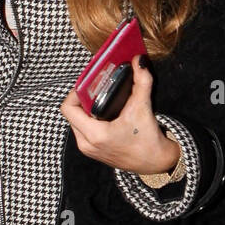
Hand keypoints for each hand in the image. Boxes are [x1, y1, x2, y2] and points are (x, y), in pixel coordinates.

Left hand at [60, 56, 180, 173]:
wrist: (156, 163)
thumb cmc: (148, 142)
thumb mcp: (143, 108)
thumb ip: (141, 81)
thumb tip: (139, 61)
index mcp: (94, 135)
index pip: (68, 108)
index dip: (75, 92)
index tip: (88, 83)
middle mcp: (86, 144)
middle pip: (71, 113)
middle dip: (82, 98)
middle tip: (95, 87)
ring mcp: (88, 148)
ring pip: (76, 121)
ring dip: (85, 108)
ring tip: (100, 98)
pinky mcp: (93, 150)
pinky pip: (83, 130)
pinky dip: (89, 118)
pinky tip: (103, 111)